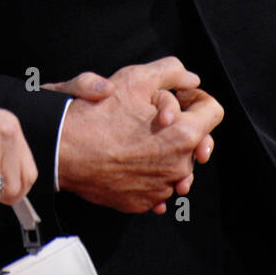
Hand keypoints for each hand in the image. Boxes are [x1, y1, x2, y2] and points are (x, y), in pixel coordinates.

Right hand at [57, 57, 223, 213]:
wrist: (62, 151)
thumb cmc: (96, 114)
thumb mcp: (135, 77)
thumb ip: (172, 72)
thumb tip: (191, 79)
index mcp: (184, 135)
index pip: (213, 111)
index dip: (194, 98)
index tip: (175, 96)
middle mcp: (179, 167)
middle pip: (196, 139)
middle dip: (179, 125)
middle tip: (151, 115)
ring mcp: (161, 189)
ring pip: (177, 164)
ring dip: (164, 149)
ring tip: (137, 136)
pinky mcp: (142, 202)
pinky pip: (157, 185)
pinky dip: (148, 171)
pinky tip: (128, 157)